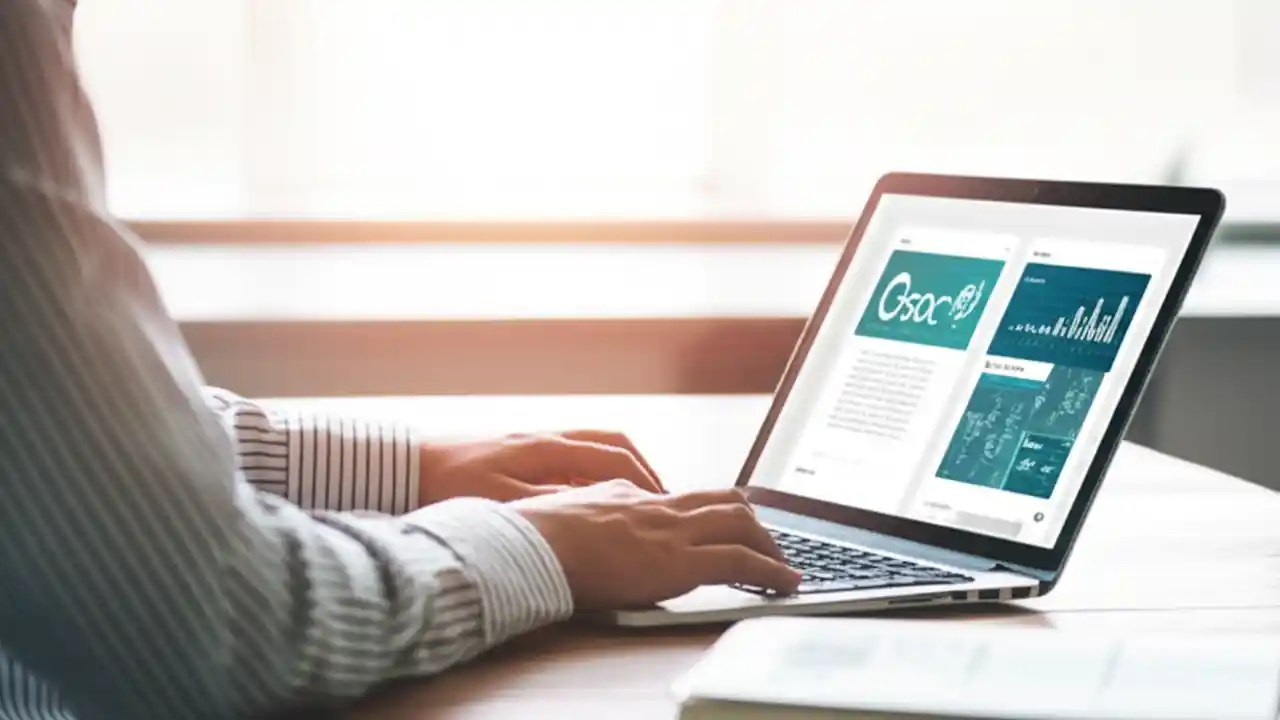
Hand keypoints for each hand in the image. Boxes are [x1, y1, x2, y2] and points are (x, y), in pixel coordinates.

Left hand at [418, 430, 663, 504]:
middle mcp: (544, 438)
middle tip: (660, 498)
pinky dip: (593, 472)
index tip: (665, 505)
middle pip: (610, 442)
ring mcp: (530, 442)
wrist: (401, 467)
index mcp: (547, 448)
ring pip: (591, 446)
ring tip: (632, 500)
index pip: (615, 457)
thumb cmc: (448, 487)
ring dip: (618, 469)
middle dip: (641, 469)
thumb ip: (554, 507)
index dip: (646, 481)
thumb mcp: (503, 505)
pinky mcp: (514, 452)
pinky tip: (588, 499)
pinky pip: (570, 456)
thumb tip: (601, 508)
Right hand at [514, 480, 801, 608]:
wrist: (529, 547)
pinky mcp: (679, 561)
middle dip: (751, 521)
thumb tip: (588, 529)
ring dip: (768, 544)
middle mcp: (656, 506)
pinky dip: (771, 571)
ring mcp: (670, 530)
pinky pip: (740, 561)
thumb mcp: (563, 516)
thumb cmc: (532, 539)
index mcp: (628, 494)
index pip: (681, 498)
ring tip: (782, 564)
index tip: (719, 524)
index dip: (708, 512)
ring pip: (741, 522)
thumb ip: (587, 519)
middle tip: (765, 542)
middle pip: (723, 500)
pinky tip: (785, 583)